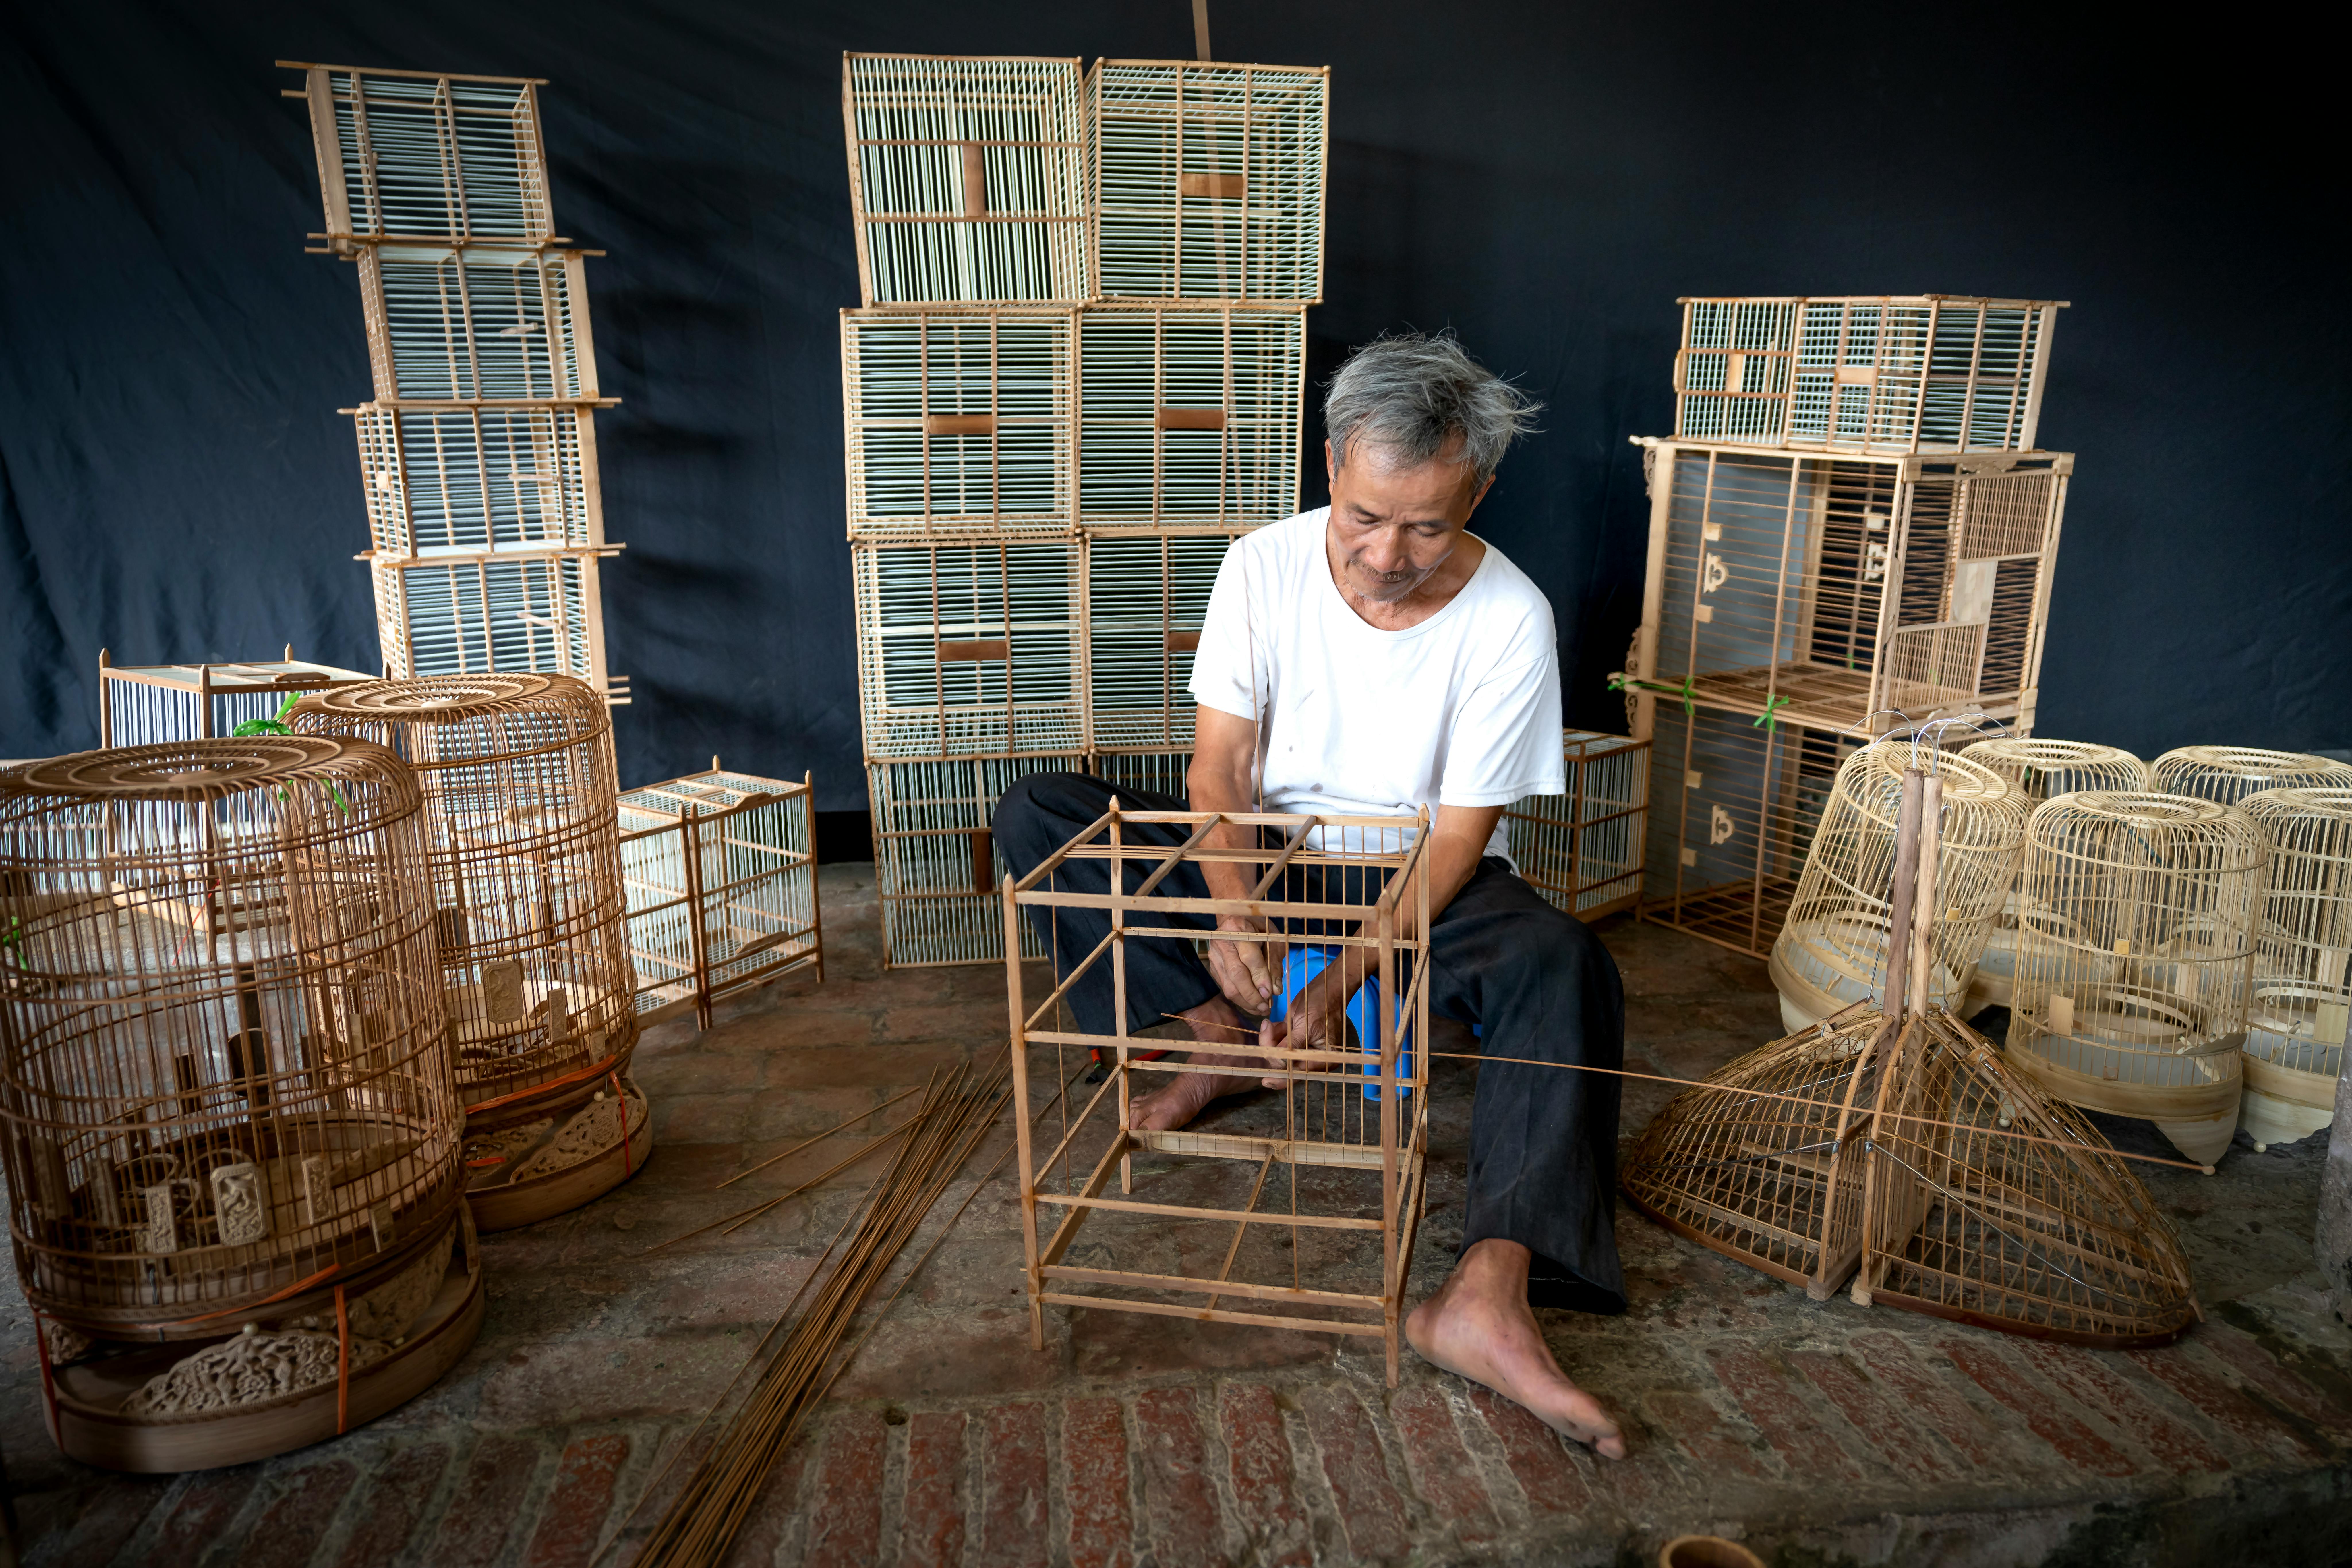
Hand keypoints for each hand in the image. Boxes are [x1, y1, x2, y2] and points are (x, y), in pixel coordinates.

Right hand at [1205, 914, 1275, 1015]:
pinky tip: (1252, 1004)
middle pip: (1236, 974)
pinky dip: (1240, 999)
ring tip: (1262, 1009)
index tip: (1270, 993)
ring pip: (1229, 985)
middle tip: (1266, 1007)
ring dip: (1246, 1001)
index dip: (1260, 977)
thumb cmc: (1257, 929)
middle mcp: (1222, 943)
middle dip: (1252, 995)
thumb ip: (1274, 964)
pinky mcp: (1213, 968)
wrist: (1234, 918)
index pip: (1249, 957)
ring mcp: (1214, 957)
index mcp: (1237, 929)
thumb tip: (1275, 990)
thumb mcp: (1272, 939)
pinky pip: (1226, 988)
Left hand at [1260, 957, 1361, 1087]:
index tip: (1266, 1080)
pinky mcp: (1293, 1040)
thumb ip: (1293, 1046)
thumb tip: (1278, 1063)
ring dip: (1271, 1038)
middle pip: (1285, 1065)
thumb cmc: (1321, 1004)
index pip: (1298, 1073)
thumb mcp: (1306, 1026)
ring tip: (1273, 1023)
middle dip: (1271, 1049)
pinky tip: (1276, 1023)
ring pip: (1277, 1054)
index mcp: (1323, 1060)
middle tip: (1268, 1028)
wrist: (1325, 986)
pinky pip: (1276, 1043)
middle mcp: (1312, 1059)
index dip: (1280, 1076)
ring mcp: (1301, 1049)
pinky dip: (1273, 1033)